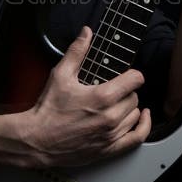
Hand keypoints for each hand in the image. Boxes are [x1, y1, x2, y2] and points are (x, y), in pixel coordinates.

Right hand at [20, 26, 150, 166]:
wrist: (38, 140)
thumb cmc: (49, 110)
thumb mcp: (60, 75)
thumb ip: (76, 52)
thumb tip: (86, 33)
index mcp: (102, 97)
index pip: (135, 80)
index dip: (133, 74)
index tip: (129, 74)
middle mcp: (111, 117)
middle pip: (134, 97)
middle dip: (126, 91)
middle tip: (113, 90)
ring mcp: (111, 134)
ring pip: (135, 115)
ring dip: (129, 107)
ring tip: (117, 104)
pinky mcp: (109, 149)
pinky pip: (137, 137)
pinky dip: (143, 126)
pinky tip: (142, 118)